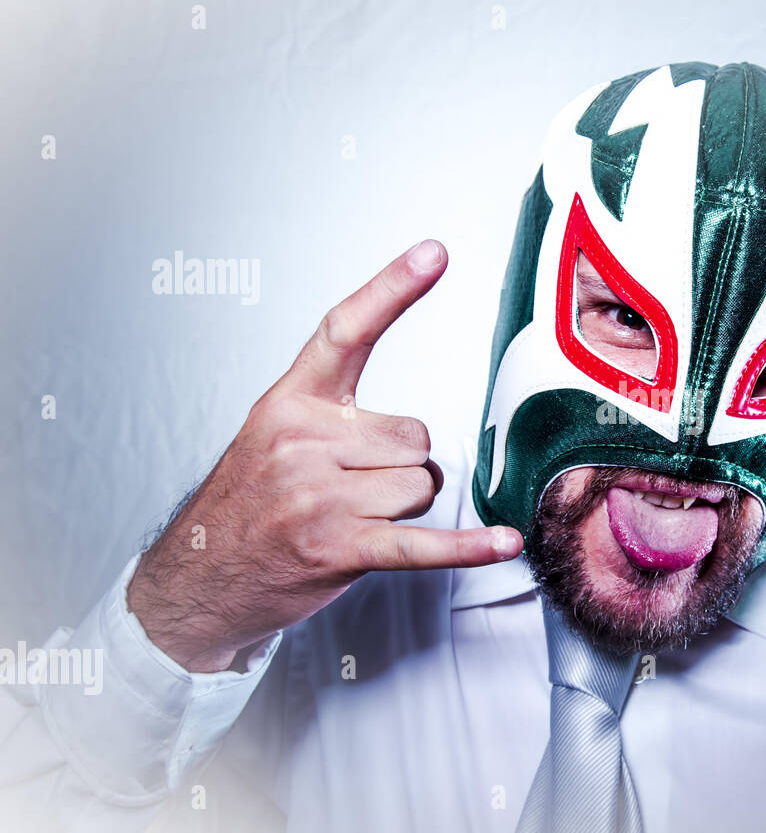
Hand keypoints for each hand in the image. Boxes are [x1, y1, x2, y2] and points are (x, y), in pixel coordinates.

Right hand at [127, 240, 523, 672]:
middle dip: (401, 466)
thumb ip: (335, 416)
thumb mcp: (272, 436)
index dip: (392, 288)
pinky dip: (467, 547)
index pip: (347, 330)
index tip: (434, 252)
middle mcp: (304, 441)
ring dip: (404, 508)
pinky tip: (503, 542)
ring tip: (355, 520)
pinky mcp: (340, 548)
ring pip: (421, 484)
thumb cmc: (247, 505)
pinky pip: (422, 542)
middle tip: (354, 490)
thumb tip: (414, 432)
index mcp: (290, 402)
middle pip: (414, 436)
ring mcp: (320, 497)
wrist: (195, 579)